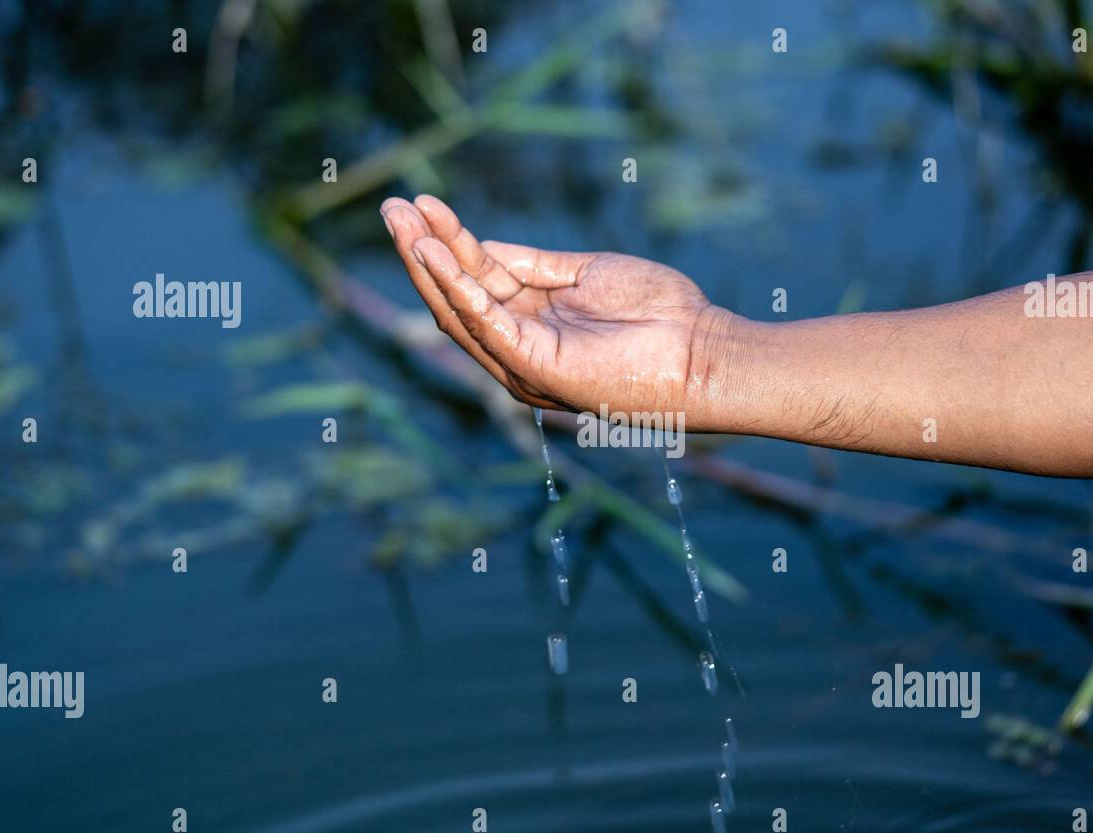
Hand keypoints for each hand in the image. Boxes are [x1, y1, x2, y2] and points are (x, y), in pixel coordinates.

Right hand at [380, 194, 744, 428]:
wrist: (701, 350)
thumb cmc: (658, 315)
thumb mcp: (586, 274)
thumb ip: (533, 266)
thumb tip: (483, 247)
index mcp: (534, 328)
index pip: (477, 283)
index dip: (448, 244)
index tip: (423, 204)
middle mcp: (521, 350)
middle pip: (456, 298)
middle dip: (422, 251)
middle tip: (391, 208)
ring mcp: (525, 363)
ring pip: (461, 311)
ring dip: (428, 264)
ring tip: (401, 221)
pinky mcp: (536, 368)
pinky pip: (487, 324)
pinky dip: (459, 288)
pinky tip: (435, 253)